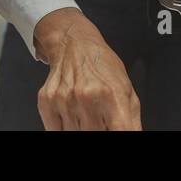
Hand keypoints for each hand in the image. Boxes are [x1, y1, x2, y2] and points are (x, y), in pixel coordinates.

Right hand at [33, 8, 141, 130]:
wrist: (74, 44)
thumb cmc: (101, 65)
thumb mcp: (126, 89)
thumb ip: (132, 119)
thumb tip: (133, 135)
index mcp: (111, 94)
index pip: (120, 131)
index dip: (120, 136)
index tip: (119, 133)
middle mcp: (87, 96)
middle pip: (95, 136)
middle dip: (100, 129)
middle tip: (101, 120)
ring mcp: (65, 100)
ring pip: (74, 135)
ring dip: (82, 129)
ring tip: (88, 115)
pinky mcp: (47, 102)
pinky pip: (55, 131)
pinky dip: (64, 128)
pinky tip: (72, 115)